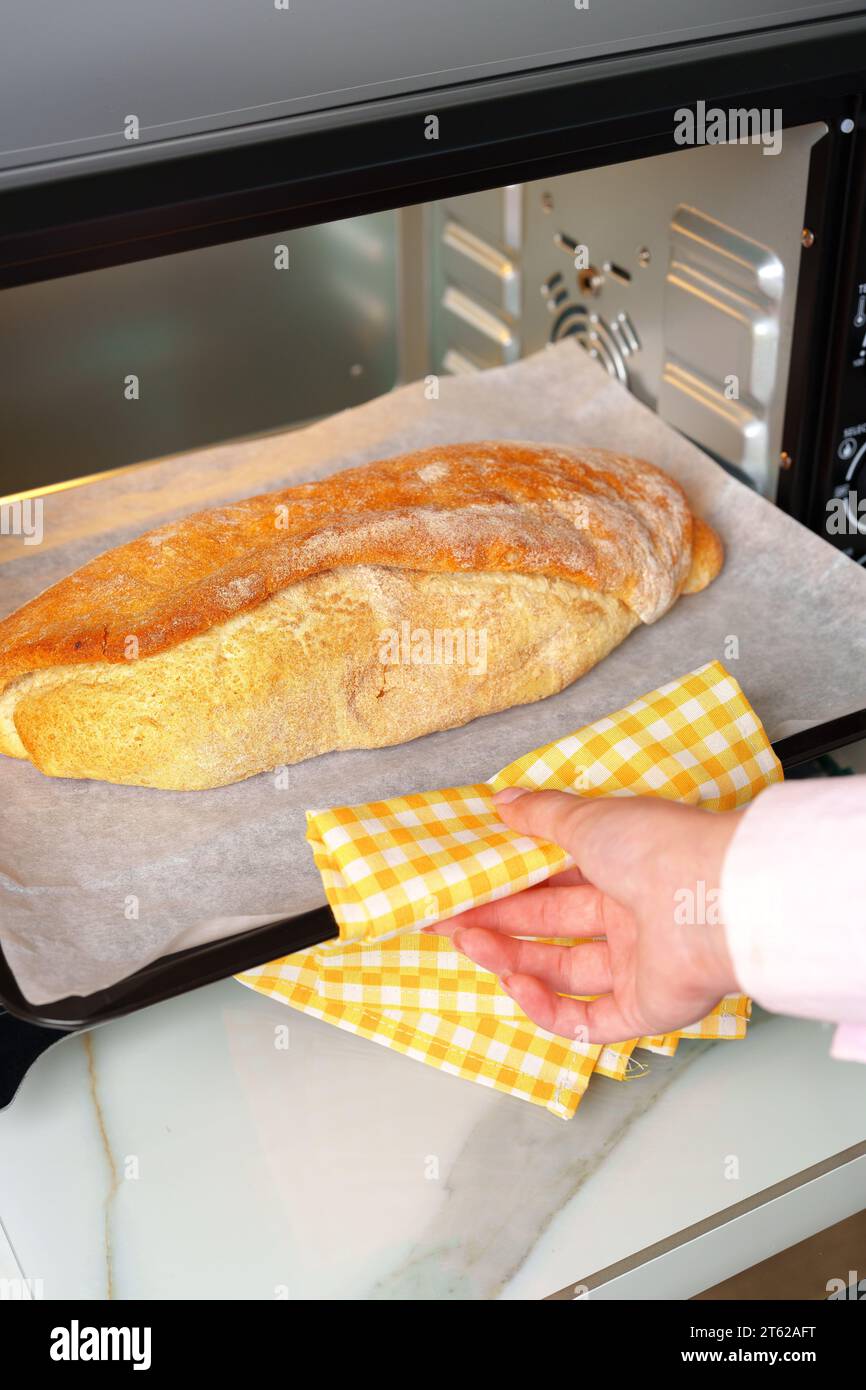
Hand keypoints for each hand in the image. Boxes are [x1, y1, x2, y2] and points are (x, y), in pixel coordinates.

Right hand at [435, 788, 742, 1043]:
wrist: (713, 899)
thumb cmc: (658, 849)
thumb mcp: (587, 819)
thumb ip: (541, 814)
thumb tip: (503, 801)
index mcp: (625, 869)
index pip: (556, 880)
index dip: (509, 885)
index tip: (466, 885)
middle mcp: (633, 917)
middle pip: (553, 927)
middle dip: (497, 923)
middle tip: (448, 919)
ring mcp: (639, 966)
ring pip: (563, 971)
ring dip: (511, 959)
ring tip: (468, 944)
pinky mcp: (644, 1009)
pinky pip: (587, 1019)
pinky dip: (546, 1007)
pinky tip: (514, 984)